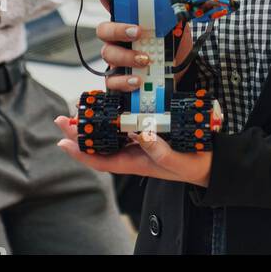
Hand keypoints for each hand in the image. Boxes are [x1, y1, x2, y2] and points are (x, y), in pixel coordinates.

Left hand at [52, 115, 212, 186]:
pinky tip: (108, 105)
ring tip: (78, 110)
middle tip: (62, 118)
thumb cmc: (193, 166)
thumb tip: (142, 135)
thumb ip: (161, 152)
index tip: (62, 141)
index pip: (100, 161)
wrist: (209, 163)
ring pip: (109, 133)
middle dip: (79, 133)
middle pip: (99, 144)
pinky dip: (114, 115)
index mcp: (135, 163)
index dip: (80, 152)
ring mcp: (139, 142)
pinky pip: (126, 124)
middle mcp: (132, 152)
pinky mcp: (148, 131)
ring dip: (93, 122)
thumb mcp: (178, 162)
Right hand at [91, 0, 192, 92]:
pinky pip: (112, 80)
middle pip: (104, 30)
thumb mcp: (175, 29)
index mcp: (130, 22)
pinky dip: (124, 81)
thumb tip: (177, 4)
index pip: (113, 5)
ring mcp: (117, 59)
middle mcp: (119, 39)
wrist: (178, 73)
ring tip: (145, 59)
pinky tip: (137, 80)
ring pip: (108, 54)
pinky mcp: (119, 78)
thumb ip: (171, 18)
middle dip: (119, 29)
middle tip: (138, 32)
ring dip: (127, 56)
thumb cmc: (172, 48)